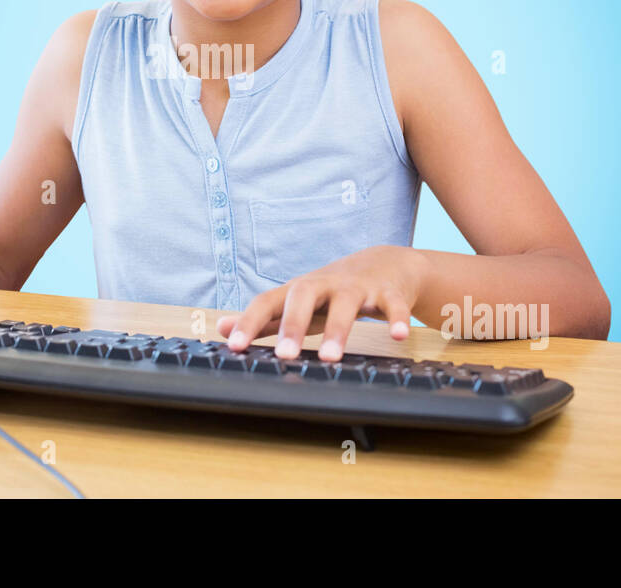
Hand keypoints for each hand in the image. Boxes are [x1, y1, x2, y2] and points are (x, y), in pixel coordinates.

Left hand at [215, 246, 424, 362]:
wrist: (385, 263)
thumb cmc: (332, 291)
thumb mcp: (297, 301)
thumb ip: (264, 318)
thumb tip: (221, 328)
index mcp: (298, 291)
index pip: (267, 302)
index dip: (249, 323)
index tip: (235, 347)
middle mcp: (325, 285)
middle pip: (304, 296)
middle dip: (293, 325)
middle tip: (284, 355)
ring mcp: (357, 287)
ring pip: (346, 305)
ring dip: (339, 330)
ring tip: (330, 357)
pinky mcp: (388, 293)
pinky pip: (392, 305)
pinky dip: (396, 319)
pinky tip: (399, 336)